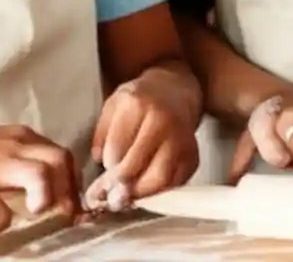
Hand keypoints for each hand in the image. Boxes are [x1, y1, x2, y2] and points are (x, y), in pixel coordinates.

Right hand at [0, 126, 79, 230]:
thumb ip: (20, 156)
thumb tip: (50, 183)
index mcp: (18, 136)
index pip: (62, 154)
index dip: (72, 181)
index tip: (70, 203)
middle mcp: (10, 147)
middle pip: (60, 160)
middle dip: (69, 190)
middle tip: (63, 214)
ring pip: (39, 175)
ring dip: (46, 198)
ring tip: (36, 212)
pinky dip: (1, 222)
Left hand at [84, 65, 200, 208]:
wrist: (175, 91)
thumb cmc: (139, 100)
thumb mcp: (113, 105)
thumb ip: (102, 132)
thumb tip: (99, 162)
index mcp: (137, 105)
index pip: (116, 148)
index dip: (106, 168)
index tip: (100, 178)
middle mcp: (162, 121)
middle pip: (137, 165)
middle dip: (119, 187)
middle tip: (110, 200)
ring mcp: (181, 139)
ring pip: (159, 179)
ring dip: (140, 194)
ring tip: (126, 200)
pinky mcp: (193, 155)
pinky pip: (176, 182)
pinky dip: (159, 193)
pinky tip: (145, 193)